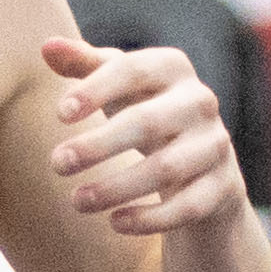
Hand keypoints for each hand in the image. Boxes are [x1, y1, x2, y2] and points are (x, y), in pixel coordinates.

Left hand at [40, 39, 249, 237]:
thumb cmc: (147, 112)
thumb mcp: (120, 87)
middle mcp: (200, 102)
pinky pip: (188, 207)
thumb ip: (85, 65)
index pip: (133, 69)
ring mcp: (215, 145)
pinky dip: (151, 218)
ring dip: (117, 187)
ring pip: (166, 169)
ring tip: (76, 201)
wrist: (203, 163)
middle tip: (56, 164)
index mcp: (172, 68)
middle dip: (98, 144)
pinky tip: (115, 223)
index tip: (59, 114)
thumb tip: (47, 48)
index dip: (97, 89)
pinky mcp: (223, 187)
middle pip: (148, 122)